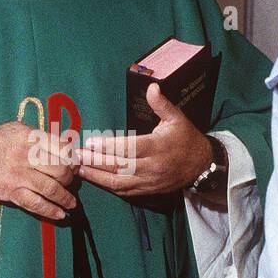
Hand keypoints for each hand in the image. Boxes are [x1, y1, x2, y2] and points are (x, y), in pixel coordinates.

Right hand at [0, 123, 79, 221]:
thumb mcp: (16, 129)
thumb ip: (39, 136)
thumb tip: (64, 145)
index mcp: (29, 137)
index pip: (62, 148)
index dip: (73, 159)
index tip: (75, 165)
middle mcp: (26, 156)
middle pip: (60, 170)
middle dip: (70, 178)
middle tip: (71, 182)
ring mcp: (18, 175)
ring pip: (51, 189)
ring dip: (66, 198)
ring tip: (71, 203)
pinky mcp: (12, 192)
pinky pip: (36, 204)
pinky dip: (51, 211)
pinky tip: (60, 214)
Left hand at [76, 83, 213, 197]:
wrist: (201, 167)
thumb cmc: (186, 139)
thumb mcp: (177, 118)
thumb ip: (161, 104)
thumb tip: (151, 86)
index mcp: (158, 147)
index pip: (129, 148)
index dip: (109, 147)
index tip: (91, 142)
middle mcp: (152, 166)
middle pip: (119, 166)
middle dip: (95, 161)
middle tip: (76, 155)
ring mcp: (149, 182)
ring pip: (118, 182)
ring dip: (96, 176)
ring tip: (78, 168)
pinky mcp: (147, 191)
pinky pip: (124, 191)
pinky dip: (107, 186)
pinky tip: (93, 178)